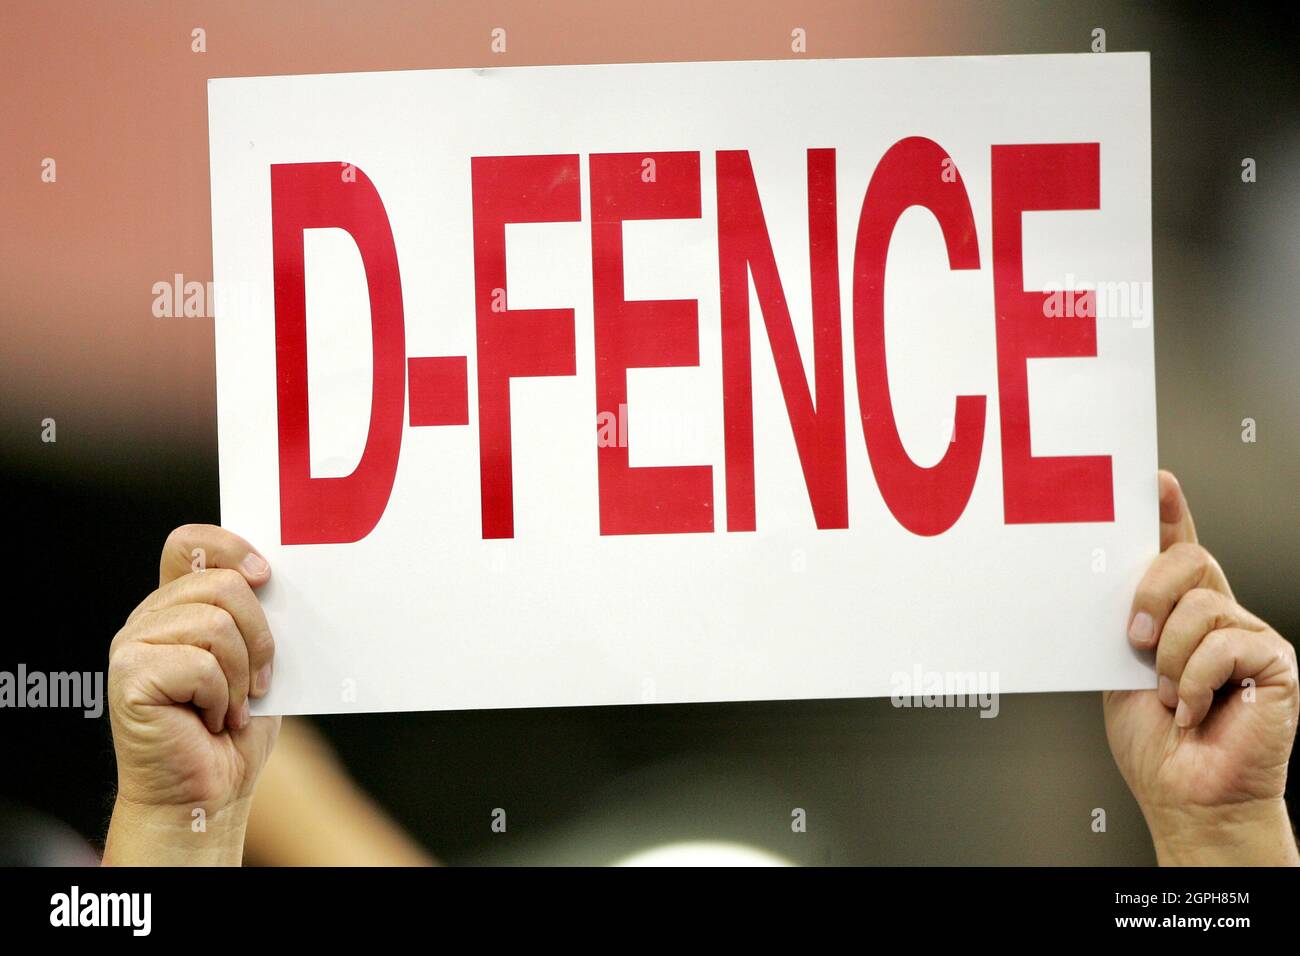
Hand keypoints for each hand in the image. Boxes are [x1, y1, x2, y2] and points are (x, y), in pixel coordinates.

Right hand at [103, 525, 278, 864]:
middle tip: (258, 682)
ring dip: (242, 674)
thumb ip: (257, 615)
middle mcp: (150, 618)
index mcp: (178, 606)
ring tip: (232, 704)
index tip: (265, 578)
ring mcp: (133, 644)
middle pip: (223, 584)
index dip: (230, 547)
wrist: (209, 790)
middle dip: (261, 637)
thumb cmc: (236, 727)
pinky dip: (222, 696)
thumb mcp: (259, 658)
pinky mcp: (129, 674)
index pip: (190, 543)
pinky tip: (212, 718)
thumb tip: (277, 579)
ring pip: (217, 623)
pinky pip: (200, 663)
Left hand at [1104, 471, 1298, 864]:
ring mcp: (1251, 635)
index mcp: (1180, 613)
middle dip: (1150, 592)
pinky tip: (1197, 709)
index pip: (1178, 549)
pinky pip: (1224, 642)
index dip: (1170, 512)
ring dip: (1169, 657)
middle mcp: (1220, 616)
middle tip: (1132, 638)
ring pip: (1201, 604)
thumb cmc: (1156, 742)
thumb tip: (1097, 578)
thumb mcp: (1120, 668)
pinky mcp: (1277, 661)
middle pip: (1190, 559)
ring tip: (1172, 697)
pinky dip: (1196, 680)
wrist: (1187, 796)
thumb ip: (1122, 622)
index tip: (1153, 480)